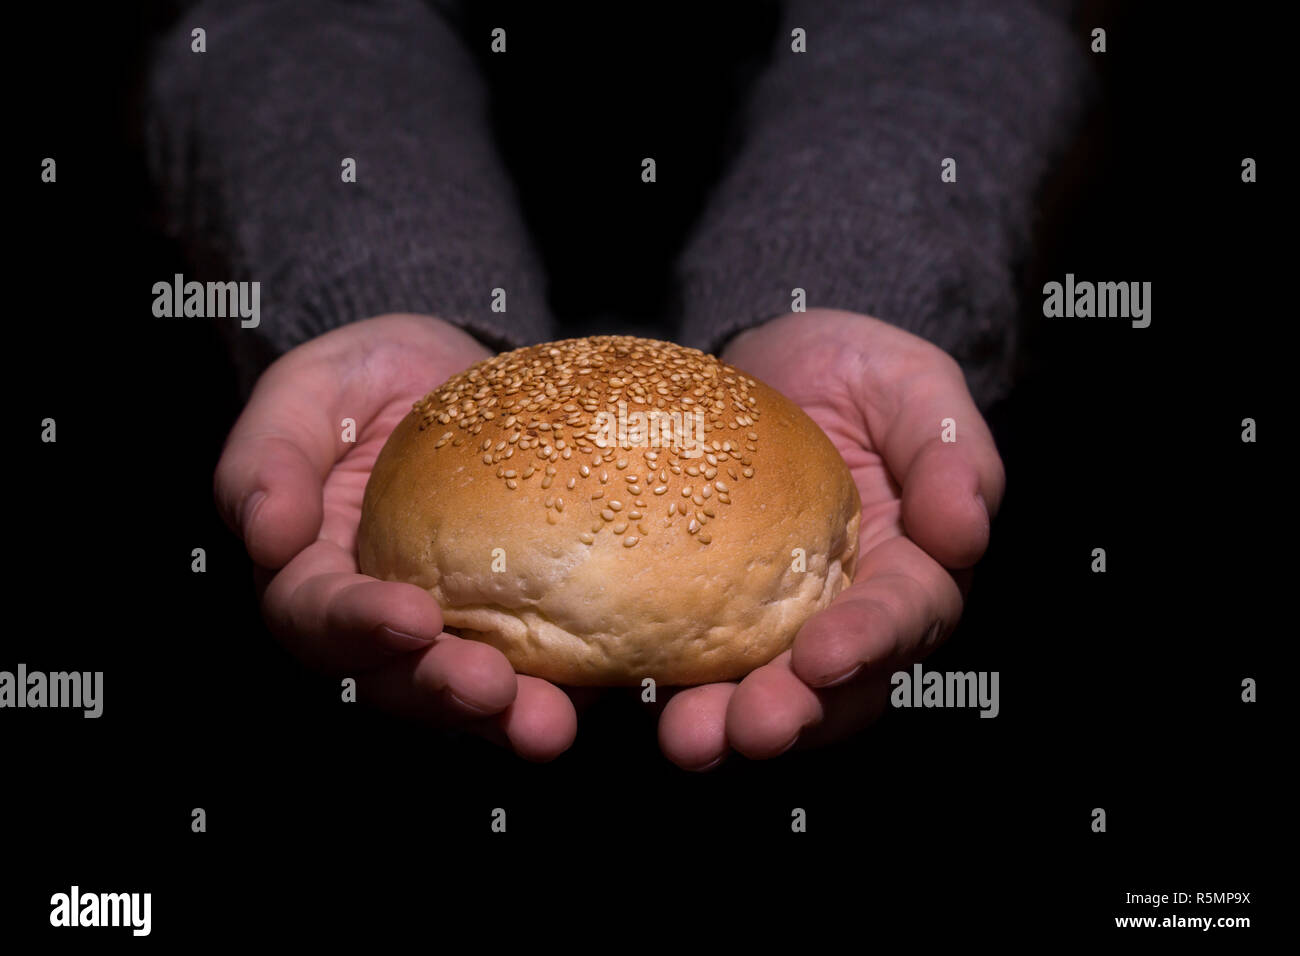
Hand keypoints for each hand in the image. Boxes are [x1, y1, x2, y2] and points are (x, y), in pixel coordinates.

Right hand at [214, 314, 578, 759]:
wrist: (468, 372)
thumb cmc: (373, 380)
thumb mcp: (310, 391)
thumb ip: (270, 455)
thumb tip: (265, 532)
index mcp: (316, 577)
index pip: (317, 618)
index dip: (356, 626)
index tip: (410, 615)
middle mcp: (385, 623)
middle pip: (398, 680)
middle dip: (441, 693)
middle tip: (488, 690)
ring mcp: (462, 630)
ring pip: (473, 695)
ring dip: (507, 716)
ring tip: (546, 723)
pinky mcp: (529, 624)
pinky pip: (551, 667)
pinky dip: (578, 685)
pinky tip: (614, 688)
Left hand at [657, 309, 1005, 768]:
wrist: (756, 360)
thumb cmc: (851, 374)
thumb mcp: (913, 387)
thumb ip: (949, 452)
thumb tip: (966, 530)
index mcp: (905, 571)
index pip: (902, 619)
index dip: (870, 643)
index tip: (825, 656)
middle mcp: (838, 617)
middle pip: (830, 690)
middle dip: (794, 716)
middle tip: (753, 727)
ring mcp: (762, 627)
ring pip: (754, 697)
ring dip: (723, 727)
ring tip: (689, 737)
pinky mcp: (694, 619)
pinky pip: (676, 667)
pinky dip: (650, 690)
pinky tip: (616, 699)